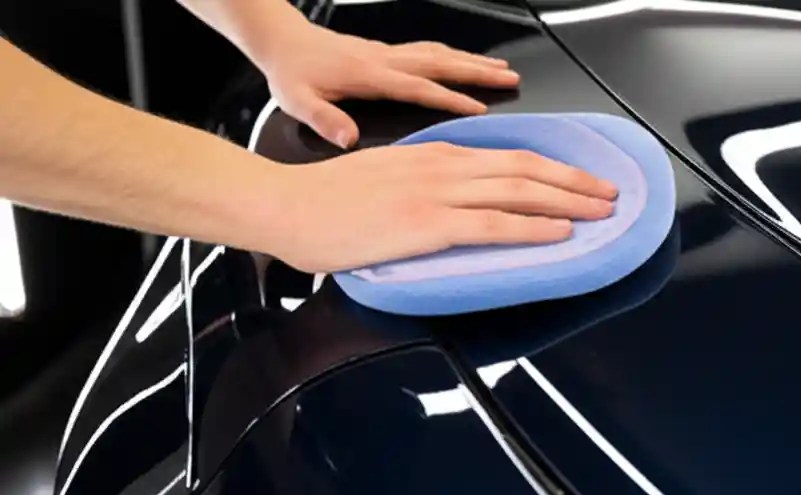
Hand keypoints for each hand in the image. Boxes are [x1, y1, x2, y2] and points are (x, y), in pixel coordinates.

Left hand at [253, 18, 518, 147]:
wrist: (281, 41)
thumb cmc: (290, 72)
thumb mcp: (296, 100)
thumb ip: (322, 119)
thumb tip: (345, 138)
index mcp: (367, 74)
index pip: (418, 87)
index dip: (449, 98)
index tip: (478, 109)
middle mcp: (384, 59)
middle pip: (441, 62)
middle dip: (478, 71)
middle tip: (510, 79)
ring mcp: (388, 53)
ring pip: (440, 54)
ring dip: (474, 62)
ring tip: (503, 71)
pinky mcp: (388, 53)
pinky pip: (430, 52)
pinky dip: (456, 56)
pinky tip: (470, 63)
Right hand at [264, 142, 618, 273]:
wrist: (286, 206)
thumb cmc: (328, 201)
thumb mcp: (388, 178)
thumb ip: (427, 185)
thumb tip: (456, 203)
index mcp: (436, 155)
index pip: (509, 157)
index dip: (552, 168)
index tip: (581, 180)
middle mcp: (443, 166)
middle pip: (526, 168)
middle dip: (575, 182)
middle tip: (610, 194)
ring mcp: (436, 194)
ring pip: (519, 192)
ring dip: (568, 202)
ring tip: (600, 212)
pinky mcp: (426, 224)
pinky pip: (493, 224)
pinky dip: (533, 228)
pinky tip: (560, 233)